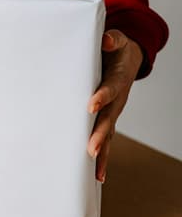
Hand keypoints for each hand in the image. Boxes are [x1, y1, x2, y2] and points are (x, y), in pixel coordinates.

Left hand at [87, 29, 142, 182]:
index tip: (91, 105)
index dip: (101, 96)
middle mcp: (117, 100)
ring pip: (108, 135)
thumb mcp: (116, 40)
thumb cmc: (115, 49)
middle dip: (100, 134)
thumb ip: (111, 40)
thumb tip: (106, 40)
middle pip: (108, 119)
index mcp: (117, 80)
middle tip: (92, 148)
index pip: (109, 89)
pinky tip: (97, 177)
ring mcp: (113, 112)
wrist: (126, 58)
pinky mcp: (107, 120)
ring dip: (102, 152)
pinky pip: (106, 141)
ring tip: (94, 170)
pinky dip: (102, 158)